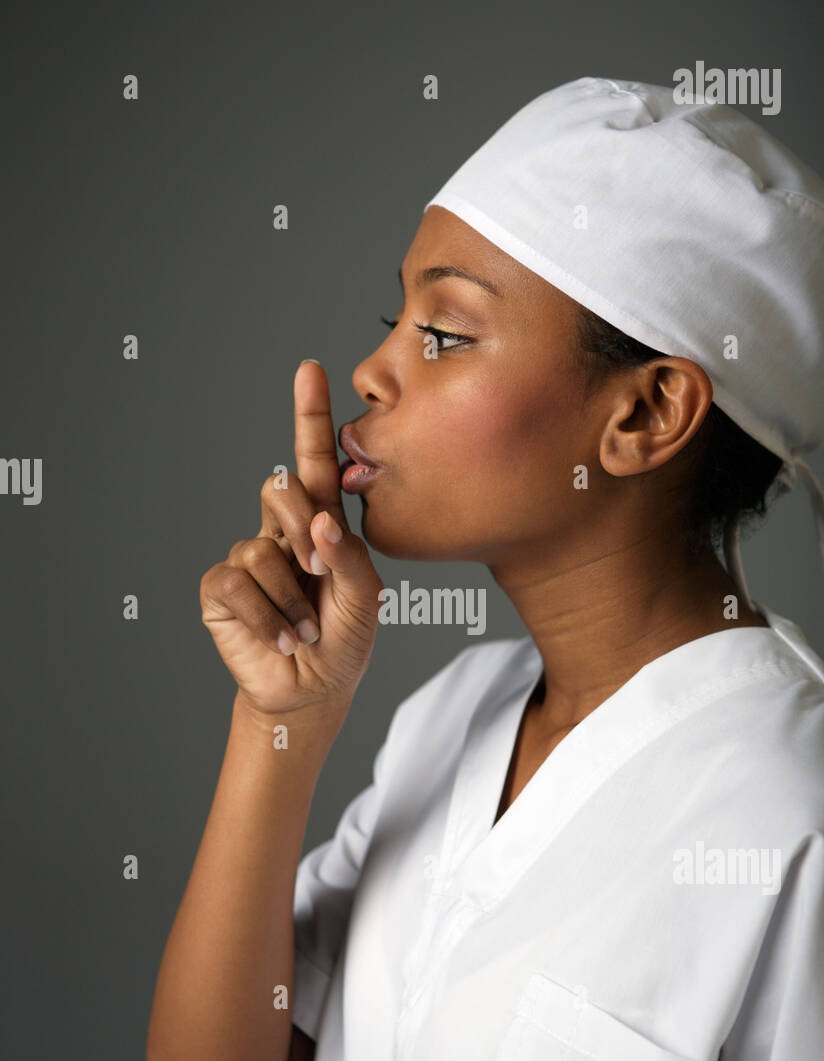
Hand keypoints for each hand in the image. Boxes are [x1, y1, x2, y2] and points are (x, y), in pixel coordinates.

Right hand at [200, 361, 382, 715]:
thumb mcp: (366, 598)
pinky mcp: (220, 590)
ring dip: (292, 597)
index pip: (314, 464)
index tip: (311, 371)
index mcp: (321, 525)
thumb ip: (349, 556)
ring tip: (306, 627)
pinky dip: (265, 615)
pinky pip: (236, 582)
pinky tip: (280, 637)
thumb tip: (320, 523)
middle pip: (281, 488)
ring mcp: (248, 558)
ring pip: (264, 549)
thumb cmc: (343, 639)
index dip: (311, 417)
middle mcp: (281, 533)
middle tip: (319, 572)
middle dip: (304, 526)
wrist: (314, 690)